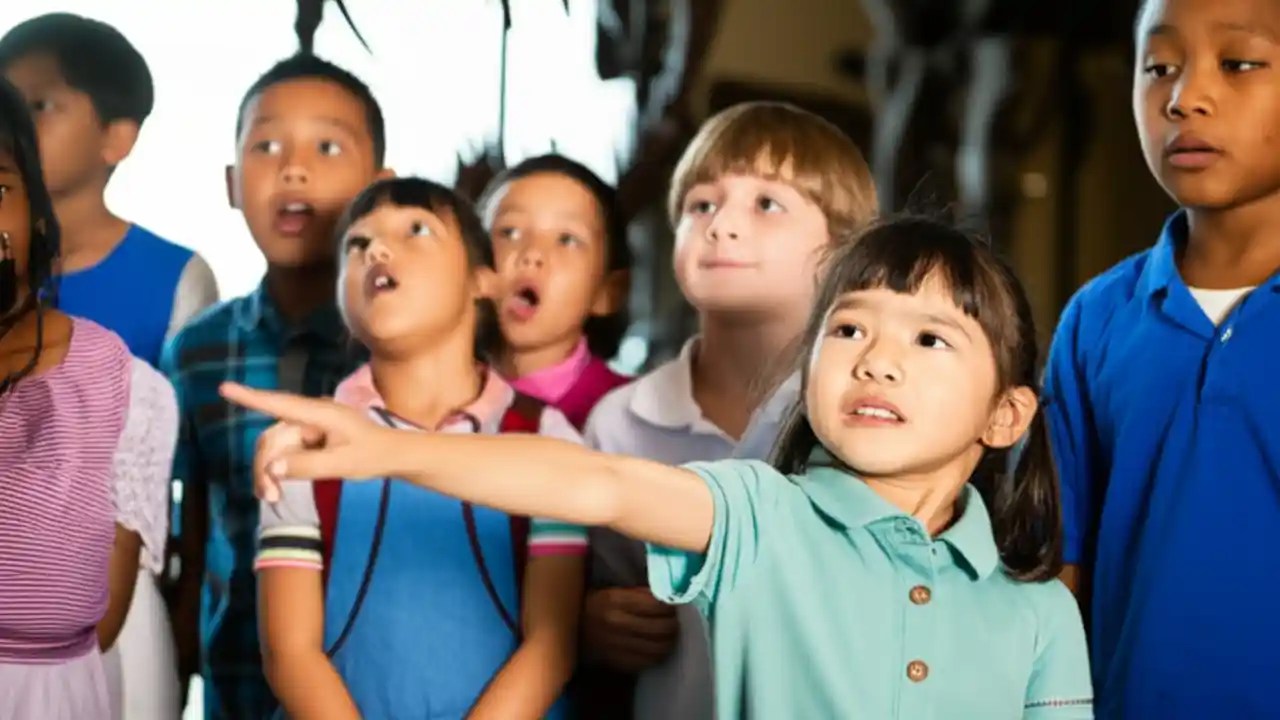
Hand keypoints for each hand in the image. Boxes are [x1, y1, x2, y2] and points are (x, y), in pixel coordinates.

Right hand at [218, 382, 394, 500]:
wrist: (394, 455)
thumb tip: (273, 468)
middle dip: (264, 465)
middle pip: (273, 437)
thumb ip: (309, 465)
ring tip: (273, 497)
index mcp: (321, 414)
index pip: (281, 404)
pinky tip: (276, 490)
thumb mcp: (344, 464)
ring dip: (268, 471)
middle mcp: (310, 417)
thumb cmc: (373, 455)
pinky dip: (277, 471)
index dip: (252, 398)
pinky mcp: (308, 439)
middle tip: (269, 496)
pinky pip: (283, 453)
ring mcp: (308, 427)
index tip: (225, 389)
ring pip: (274, 448)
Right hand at [581, 587, 678, 673]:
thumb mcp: (611, 591)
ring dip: (670, 641)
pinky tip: (659, 647)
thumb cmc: (592, 606)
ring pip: (658, 647)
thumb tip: (666, 596)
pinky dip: (658, 655)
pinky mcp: (617, 662)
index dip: (670, 604)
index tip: (674, 603)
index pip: (656, 604)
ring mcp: (617, 645)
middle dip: (674, 623)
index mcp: (614, 600)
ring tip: (671, 634)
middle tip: (676, 619)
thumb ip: (637, 593)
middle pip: (662, 627)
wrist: (564, 632)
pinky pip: (647, 661)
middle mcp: (617, 623)